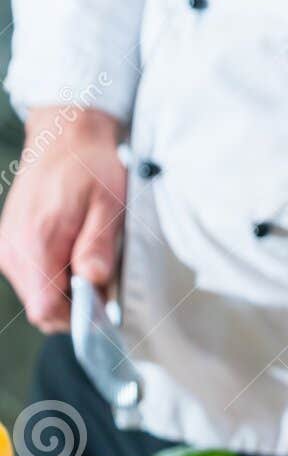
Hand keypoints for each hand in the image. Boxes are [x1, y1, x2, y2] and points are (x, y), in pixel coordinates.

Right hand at [0, 105, 125, 331]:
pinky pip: (31, 276)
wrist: (65, 136)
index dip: (77, 319)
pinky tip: (75, 255)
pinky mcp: (10, 242)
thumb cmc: (91, 168)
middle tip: (103, 285)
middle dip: (74, 308)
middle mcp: (14, 249)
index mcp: (37, 242)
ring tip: (90, 263)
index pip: (46, 309)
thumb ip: (98, 246)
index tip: (103, 309)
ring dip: (65, 291)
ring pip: (36, 294)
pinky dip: (54, 275)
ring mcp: (8, 246)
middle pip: (40, 308)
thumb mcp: (109, 206)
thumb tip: (93, 283)